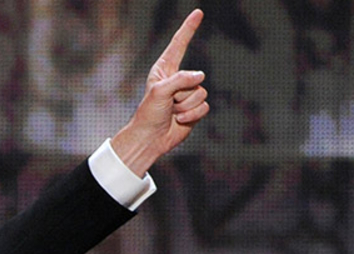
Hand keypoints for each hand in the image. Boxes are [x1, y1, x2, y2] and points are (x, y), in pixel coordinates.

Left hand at [110, 9, 209, 177]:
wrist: (150, 139)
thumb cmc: (148, 114)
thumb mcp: (160, 91)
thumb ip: (180, 80)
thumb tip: (200, 76)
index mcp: (164, 69)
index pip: (179, 44)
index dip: (189, 28)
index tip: (198, 12)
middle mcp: (178, 79)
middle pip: (194, 78)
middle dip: (182, 94)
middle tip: (167, 104)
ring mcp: (188, 94)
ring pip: (201, 93)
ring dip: (186, 106)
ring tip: (172, 112)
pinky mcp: (195, 108)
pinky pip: (205, 107)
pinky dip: (192, 115)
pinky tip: (179, 120)